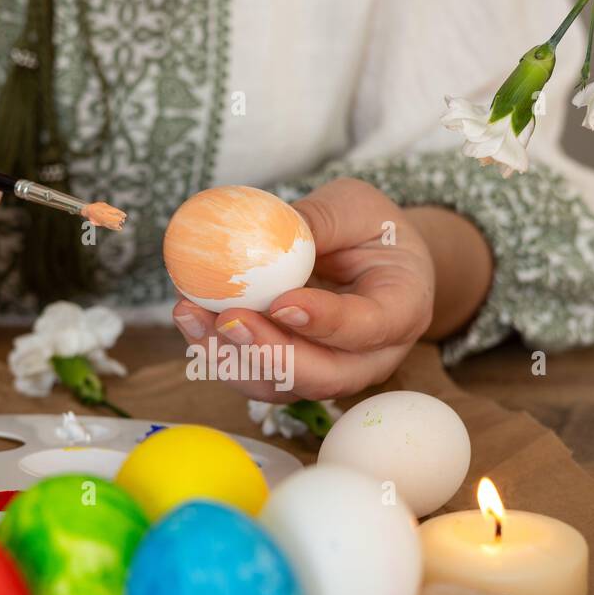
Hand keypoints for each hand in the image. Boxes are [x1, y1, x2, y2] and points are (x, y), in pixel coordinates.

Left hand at [172, 178, 435, 400]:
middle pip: (324, 377)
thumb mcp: (357, 208)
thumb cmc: (373, 230)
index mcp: (403, 310)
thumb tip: (265, 232)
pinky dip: (220, 355)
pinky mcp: (295, 375)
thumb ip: (321, 221)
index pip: (366, 327)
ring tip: (190, 315)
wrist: (375, 261)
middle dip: (271, 353)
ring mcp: (332, 373)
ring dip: (232, 358)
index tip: (282, 303)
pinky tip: (190, 320)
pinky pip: (257, 377)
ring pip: (283, 386)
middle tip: (229, 319)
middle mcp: (372, 357)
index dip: (324, 322)